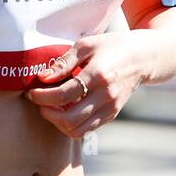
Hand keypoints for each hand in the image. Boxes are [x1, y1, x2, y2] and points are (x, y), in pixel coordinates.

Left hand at [25, 33, 151, 137]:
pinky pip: (87, 129)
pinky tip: (66, 109)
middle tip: (39, 102)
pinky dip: (71, 124)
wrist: (143, 58)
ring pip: (77, 130)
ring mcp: (110, 108)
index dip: (42, 97)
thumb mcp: (87, 45)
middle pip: (69, 119)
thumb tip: (43, 78)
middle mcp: (106, 95)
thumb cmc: (112, 46)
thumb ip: (64, 62)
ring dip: (58, 123)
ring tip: (51, 107)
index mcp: (98, 75)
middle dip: (47, 113)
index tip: (32, 92)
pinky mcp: (112, 115)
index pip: (63, 95)